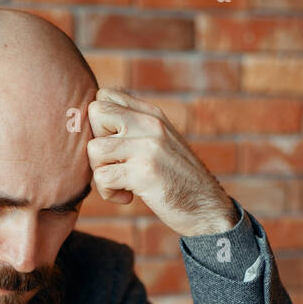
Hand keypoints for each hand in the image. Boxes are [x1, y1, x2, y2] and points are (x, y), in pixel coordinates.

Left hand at [87, 88, 237, 236]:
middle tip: (113, 163)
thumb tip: (94, 119)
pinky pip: (102, 177)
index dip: (99, 123)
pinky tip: (127, 197)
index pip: (105, 95)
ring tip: (120, 183)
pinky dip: (108, 193)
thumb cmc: (178, 180)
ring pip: (94, 149)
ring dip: (100, 172)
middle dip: (95, 142)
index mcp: (152, 114)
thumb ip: (136, 127)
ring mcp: (148, 147)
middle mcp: (150, 124)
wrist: (208, 208)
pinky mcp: (144, 173)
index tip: (115, 146)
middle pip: (95, 112)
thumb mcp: (162, 142)